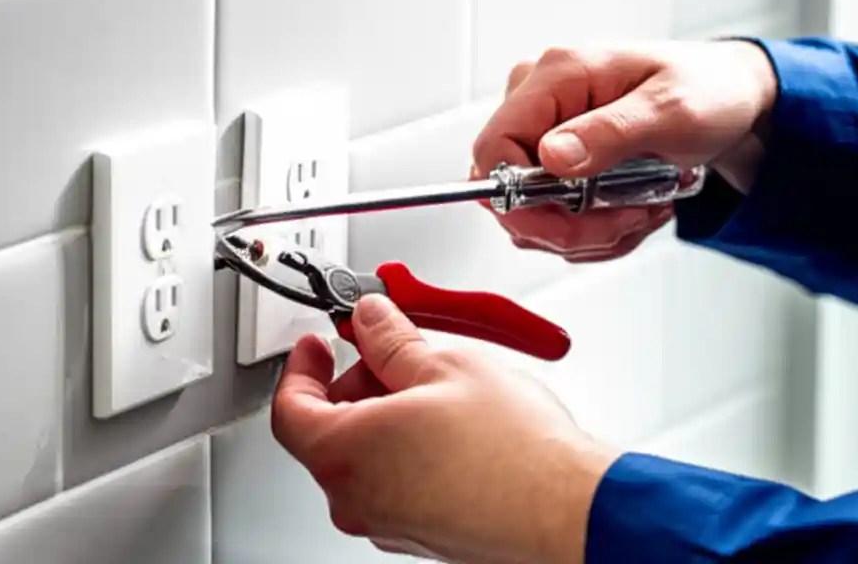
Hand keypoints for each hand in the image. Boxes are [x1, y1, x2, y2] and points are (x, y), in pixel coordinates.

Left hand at [270, 295, 618, 563]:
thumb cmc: (513, 452)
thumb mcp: (444, 365)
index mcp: (344, 453)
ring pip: (368, 457)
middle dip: (355, 384)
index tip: (317, 344)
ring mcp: (390, 523)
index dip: (301, 368)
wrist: (568, 510)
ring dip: (388, 414)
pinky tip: (453, 423)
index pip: (290, 408)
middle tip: (389, 350)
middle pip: (329, 432)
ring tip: (436, 384)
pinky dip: (410, 447)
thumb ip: (391, 340)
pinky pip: (398, 482)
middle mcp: (357, 498)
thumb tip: (370, 321)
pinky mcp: (424, 535)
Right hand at [472, 42, 776, 261]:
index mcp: (559, 75)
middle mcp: (541, 101)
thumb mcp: (672, 110)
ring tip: (641, 210)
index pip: (495, 147)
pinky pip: (553, 217)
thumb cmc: (708, 90)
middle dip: (566, 226)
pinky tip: (631, 210)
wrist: (730, 100)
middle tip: (627, 221)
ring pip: (531, 214)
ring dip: (588, 231)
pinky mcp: (557, 161)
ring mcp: (546, 133)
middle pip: (507, 192)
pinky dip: (594, 230)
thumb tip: (550, 157)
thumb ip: (610, 133)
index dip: (518, 199)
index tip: (570, 220)